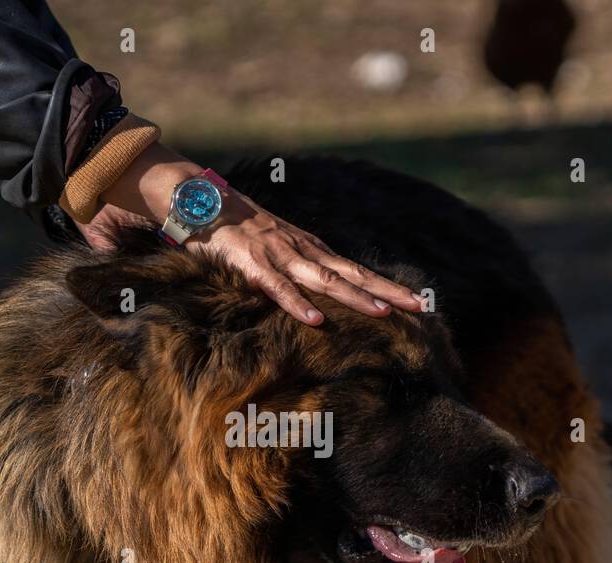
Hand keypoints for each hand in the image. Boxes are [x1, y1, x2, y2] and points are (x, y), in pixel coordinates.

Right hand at [91, 144, 422, 325]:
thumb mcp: (267, 251)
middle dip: (386, 291)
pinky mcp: (247, 260)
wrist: (190, 194)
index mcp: (306, 247)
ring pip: (321, 279)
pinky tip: (316, 321)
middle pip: (350, 273)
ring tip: (384, 314)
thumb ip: (288, 271)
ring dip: (353, 297)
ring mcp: (275, 252)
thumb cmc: (227, 228)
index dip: (385, 285)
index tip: (418, 303)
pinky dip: (295, 303)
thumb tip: (309, 298)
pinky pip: (275, 286)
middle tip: (421, 308)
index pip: (354, 269)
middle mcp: (298, 247)